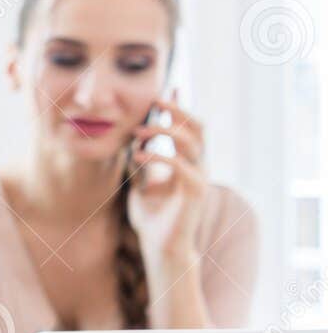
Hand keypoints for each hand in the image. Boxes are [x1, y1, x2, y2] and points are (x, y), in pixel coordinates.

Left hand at [127, 92, 207, 264]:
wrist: (160, 246)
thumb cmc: (151, 216)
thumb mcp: (140, 183)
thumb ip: (140, 162)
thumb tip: (131, 141)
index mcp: (187, 161)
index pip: (187, 127)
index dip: (179, 107)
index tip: (169, 86)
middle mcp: (198, 165)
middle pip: (197, 127)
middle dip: (178, 110)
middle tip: (156, 100)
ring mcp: (200, 177)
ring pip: (191, 142)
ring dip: (164, 132)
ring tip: (138, 132)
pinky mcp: (195, 191)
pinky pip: (181, 166)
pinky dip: (159, 156)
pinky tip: (139, 156)